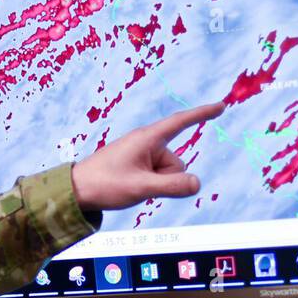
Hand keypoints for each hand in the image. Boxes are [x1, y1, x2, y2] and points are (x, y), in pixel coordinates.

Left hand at [70, 101, 225, 211]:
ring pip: (168, 174)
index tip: (221, 105)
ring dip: (156, 184)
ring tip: (129, 185)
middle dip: (166, 179)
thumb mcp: (141, 188)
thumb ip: (172, 187)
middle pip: (177, 163)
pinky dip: (150, 185)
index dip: (202, 114)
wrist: (76, 191)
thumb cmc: (104, 185)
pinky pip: (157, 177)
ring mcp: (142, 155)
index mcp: (147, 139)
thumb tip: (197, 183)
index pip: (181, 122)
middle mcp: (146, 143)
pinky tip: (130, 187)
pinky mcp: (137, 165)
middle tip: (136, 184)